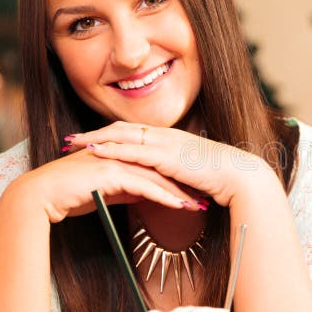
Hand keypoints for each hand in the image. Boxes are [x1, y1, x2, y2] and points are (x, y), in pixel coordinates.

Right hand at [16, 146, 200, 222]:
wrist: (42, 196)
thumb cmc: (70, 194)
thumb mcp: (107, 192)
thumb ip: (127, 188)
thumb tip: (146, 194)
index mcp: (121, 154)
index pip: (156, 166)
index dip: (177, 179)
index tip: (196, 191)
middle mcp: (121, 153)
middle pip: (161, 169)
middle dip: (185, 185)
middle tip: (206, 197)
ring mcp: (117, 161)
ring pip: (157, 177)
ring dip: (180, 192)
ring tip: (199, 205)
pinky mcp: (111, 173)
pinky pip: (144, 186)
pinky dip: (163, 196)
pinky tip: (178, 206)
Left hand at [64, 121, 276, 206]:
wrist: (239, 175)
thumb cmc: (222, 177)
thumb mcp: (194, 171)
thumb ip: (177, 173)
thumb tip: (166, 183)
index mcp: (172, 137)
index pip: (134, 131)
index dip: (110, 133)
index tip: (91, 139)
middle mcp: (166, 134)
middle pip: (121, 128)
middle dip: (94, 132)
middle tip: (72, 139)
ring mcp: (165, 142)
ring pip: (121, 135)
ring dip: (94, 138)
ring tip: (73, 144)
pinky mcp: (165, 155)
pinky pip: (131, 150)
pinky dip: (109, 149)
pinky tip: (93, 152)